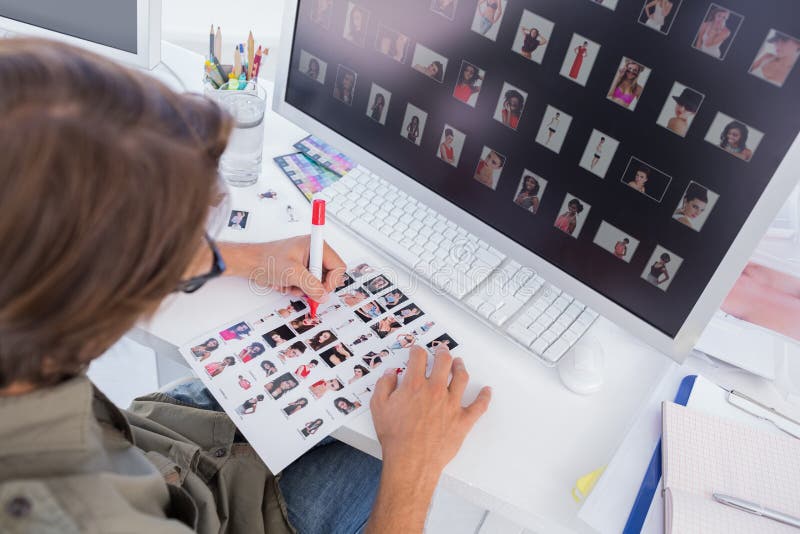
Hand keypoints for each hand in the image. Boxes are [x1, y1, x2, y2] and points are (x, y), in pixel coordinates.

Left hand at [219, 236, 345, 301]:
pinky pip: (306, 285)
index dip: (332, 281)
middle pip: (328, 276)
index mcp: (314, 245)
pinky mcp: (299, 271)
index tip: (321, 290)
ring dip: (304, 289)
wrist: (249, 263)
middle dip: (315, 286)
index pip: (338, 265)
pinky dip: (297, 289)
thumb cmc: (267, 259)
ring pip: (317, 283)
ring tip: (290, 285)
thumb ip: (311, 285)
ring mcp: (306, 262)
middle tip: (303, 289)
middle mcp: (313, 252)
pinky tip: (285, 284)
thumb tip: (323, 296)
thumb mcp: (292, 273)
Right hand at [370, 345, 490, 478]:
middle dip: (442, 352)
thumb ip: (384, 386)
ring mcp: (451, 404)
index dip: (417, 351)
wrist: (411, 460)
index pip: (418, 358)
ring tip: (459, 363)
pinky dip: (485, 397)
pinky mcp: (463, 420)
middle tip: (441, 350)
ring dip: (460, 367)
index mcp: (414, 385)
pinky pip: (479, 406)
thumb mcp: (378, 407)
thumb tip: (390, 374)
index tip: (417, 351)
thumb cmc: (395, 437)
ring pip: (461, 377)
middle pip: (444, 362)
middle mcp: (435, 390)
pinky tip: (487, 391)